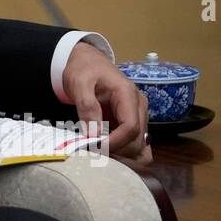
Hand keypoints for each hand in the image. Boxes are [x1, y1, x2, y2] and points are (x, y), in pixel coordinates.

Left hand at [62, 41, 151, 167]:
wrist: (88, 62)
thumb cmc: (84, 70)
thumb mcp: (79, 83)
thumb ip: (87, 106)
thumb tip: (94, 133)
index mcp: (128, 95)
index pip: (130, 127)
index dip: (114, 142)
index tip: (95, 148)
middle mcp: (139, 107)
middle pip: (138, 141)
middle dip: (117, 152)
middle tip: (93, 154)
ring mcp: (138, 116)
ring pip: (140, 148)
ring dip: (123, 157)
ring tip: (100, 156)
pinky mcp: (133, 124)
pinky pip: (136, 146)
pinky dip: (125, 155)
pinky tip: (107, 155)